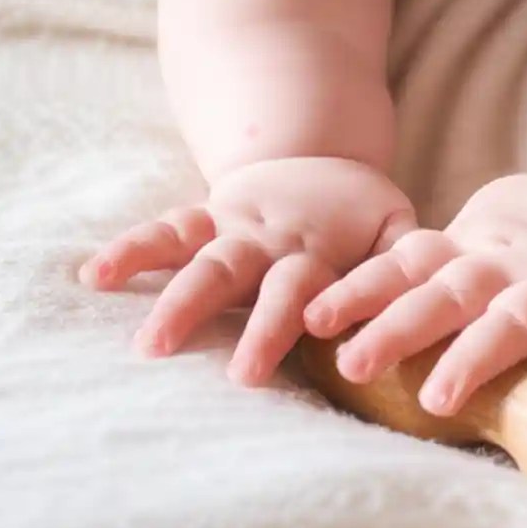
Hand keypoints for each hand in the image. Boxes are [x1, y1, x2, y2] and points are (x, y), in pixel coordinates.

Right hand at [80, 157, 414, 383]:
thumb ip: (411, 263)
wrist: (315, 147)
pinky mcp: (204, 218)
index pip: (315, 287)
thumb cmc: (362, 212)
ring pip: (201, 259)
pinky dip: (130, 248)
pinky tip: (93, 273)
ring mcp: (233, 228)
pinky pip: (165, 230)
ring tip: (149, 344)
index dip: (310, 314)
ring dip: (175, 299)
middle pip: (258, 282)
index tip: (307, 343)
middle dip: (247, 328)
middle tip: (239, 380)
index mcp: (325, 249)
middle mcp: (275, 241)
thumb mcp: (400, 226)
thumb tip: (433, 307)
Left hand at [302, 174, 526, 420]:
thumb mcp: (479, 243)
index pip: (404, 266)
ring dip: (474, 357)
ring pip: (513, 320)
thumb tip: (356, 317)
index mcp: (469, 252)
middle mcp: (506, 266)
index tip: (312, 319)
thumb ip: (434, 273)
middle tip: (351, 364)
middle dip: (397, 328)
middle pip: (444, 295)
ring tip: (438, 402)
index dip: (358, 290)